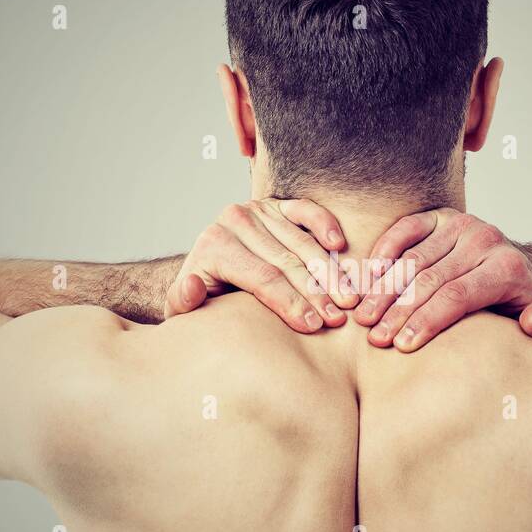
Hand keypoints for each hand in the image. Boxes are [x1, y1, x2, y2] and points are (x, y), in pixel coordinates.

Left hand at [165, 199, 358, 331]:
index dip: (290, 303)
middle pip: (286, 262)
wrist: (205, 268)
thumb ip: (182, 302)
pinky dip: (325, 225)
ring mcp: (258, 209)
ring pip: (301, 242)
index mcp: (214, 244)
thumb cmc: (202, 297)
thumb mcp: (183, 307)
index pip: (262, 277)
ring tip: (349, 298)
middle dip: (316, 293)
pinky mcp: (276, 205)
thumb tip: (193, 286)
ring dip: (329, 271)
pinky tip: (340, 246)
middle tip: (339, 317)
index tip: (313, 326)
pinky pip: (306, 211)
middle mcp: (235, 220)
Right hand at [355, 208, 531, 350]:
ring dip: (383, 288)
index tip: (401, 345)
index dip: (426, 321)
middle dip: (397, 311)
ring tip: (362, 316)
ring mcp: (461, 225)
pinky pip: (407, 229)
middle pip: (430, 279)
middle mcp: (484, 240)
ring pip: (413, 258)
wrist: (520, 266)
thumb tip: (531, 320)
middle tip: (374, 336)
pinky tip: (367, 276)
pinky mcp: (442, 216)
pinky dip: (384, 251)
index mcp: (506, 267)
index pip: (457, 296)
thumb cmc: (519, 302)